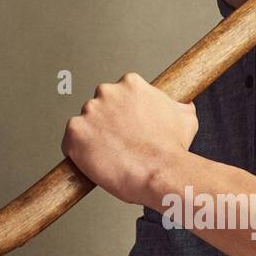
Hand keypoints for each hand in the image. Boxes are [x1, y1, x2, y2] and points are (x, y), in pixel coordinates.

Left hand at [61, 71, 197, 205]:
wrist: (162, 171)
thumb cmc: (173, 148)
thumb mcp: (185, 118)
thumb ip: (176, 106)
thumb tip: (181, 105)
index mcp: (130, 83)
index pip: (119, 95)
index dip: (123, 115)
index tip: (128, 128)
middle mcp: (106, 92)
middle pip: (99, 107)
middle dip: (107, 124)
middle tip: (120, 144)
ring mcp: (88, 112)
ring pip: (85, 125)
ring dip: (94, 138)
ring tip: (112, 157)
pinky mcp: (75, 133)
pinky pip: (70, 143)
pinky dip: (79, 153)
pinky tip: (97, 163)